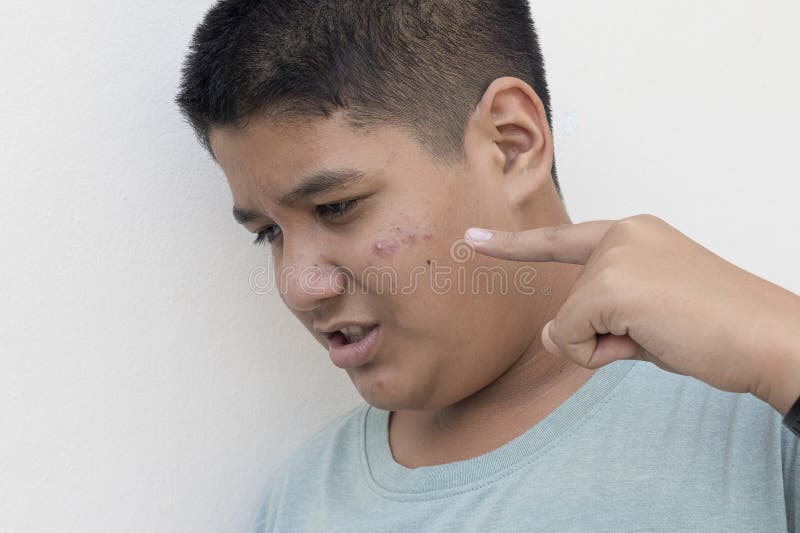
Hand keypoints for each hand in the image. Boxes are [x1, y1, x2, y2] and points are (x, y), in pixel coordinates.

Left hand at [465, 214, 799, 414]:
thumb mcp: (647, 318)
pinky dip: (601, 355)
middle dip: (602, 332)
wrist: (766, 337)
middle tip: (662, 329)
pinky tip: (649, 340)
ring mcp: (613, 257)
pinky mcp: (610, 286)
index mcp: (632, 234)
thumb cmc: (715, 328)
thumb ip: (592, 320)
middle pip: (569, 302)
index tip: (471, 239)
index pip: (561, 241)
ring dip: (606, 345)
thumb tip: (547, 335)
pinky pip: (572, 338)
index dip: (512, 245)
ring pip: (568, 323)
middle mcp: (619, 235)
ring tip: (662, 332)